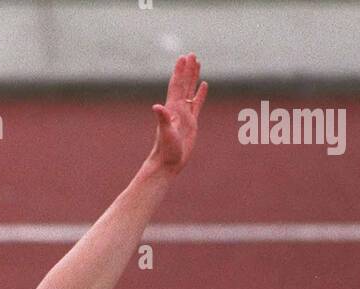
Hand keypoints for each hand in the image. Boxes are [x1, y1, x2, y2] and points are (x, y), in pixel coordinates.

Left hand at [149, 53, 207, 173]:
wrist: (168, 163)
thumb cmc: (165, 150)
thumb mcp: (165, 133)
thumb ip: (162, 119)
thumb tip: (156, 107)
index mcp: (172, 109)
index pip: (177, 85)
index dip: (180, 71)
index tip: (183, 58)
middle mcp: (178, 109)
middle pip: (184, 84)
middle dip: (188, 70)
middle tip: (192, 54)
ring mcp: (185, 115)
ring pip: (190, 91)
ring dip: (193, 77)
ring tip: (197, 63)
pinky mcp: (192, 123)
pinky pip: (197, 104)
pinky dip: (200, 94)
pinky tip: (204, 85)